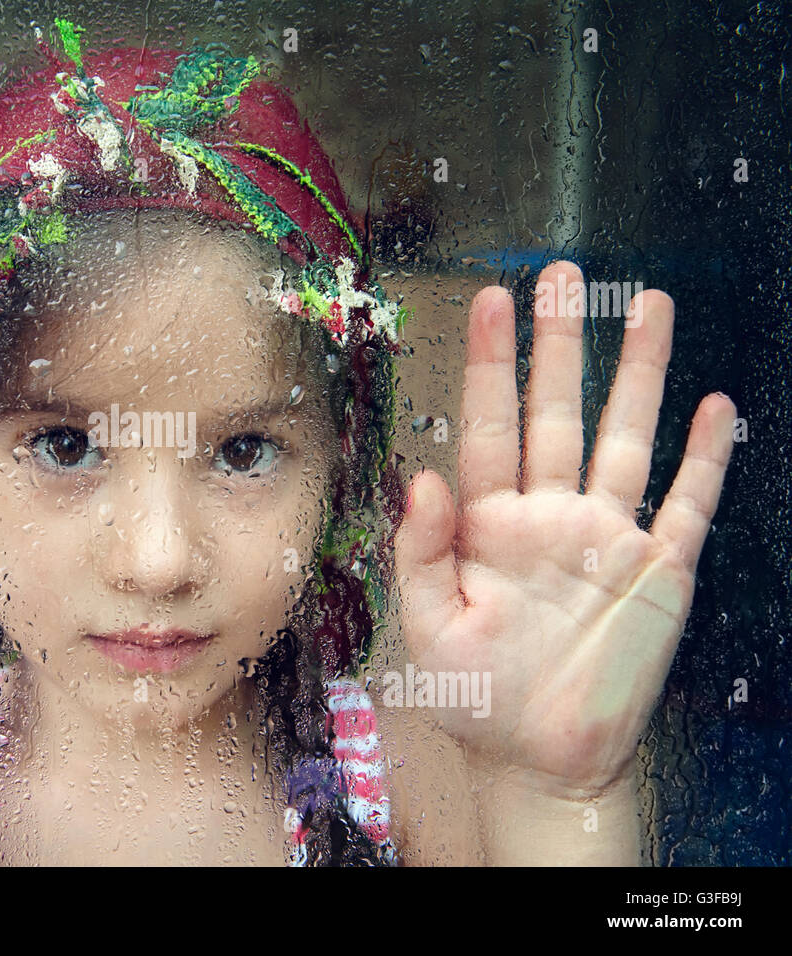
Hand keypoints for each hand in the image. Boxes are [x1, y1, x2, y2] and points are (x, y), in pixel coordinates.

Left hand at [393, 261, 734, 794]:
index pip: (489, 425)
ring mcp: (608, 536)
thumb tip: (422, 475)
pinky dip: (702, 458)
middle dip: (561, 344)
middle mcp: (550, 514)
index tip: (490, 300)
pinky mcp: (658, 570)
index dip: (491, 363)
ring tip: (648, 306)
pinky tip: (713, 407)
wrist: (541, 760)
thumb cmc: (475, 697)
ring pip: (626, 438)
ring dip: (639, 374)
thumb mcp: (428, 627)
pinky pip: (687, 503)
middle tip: (563, 274)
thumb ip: (421, 551)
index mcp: (489, 524)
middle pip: (558, 411)